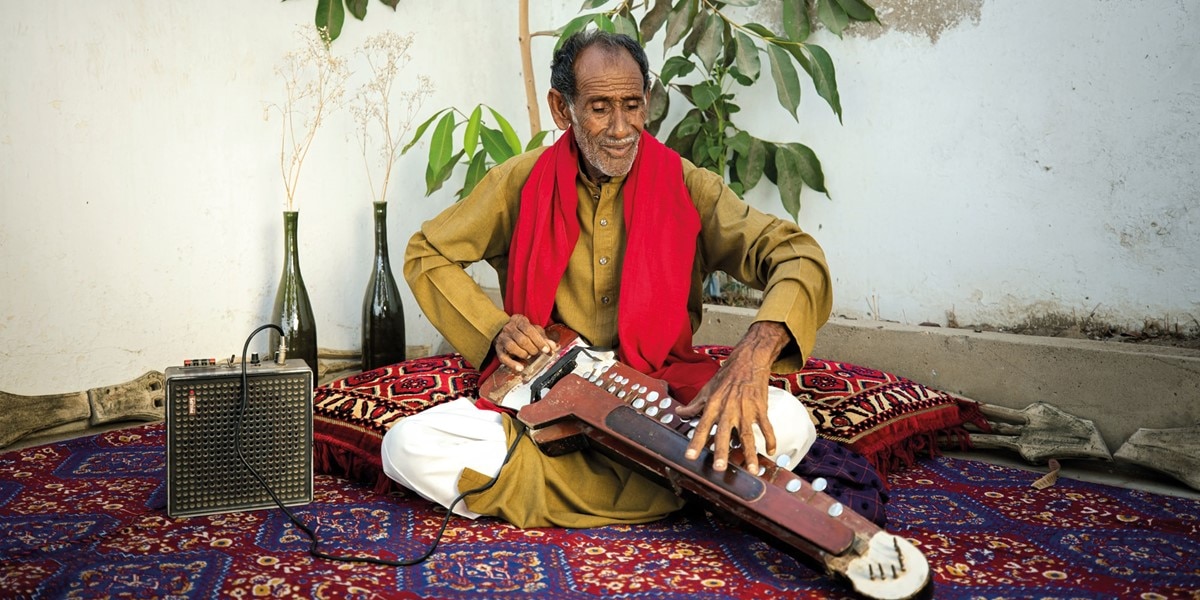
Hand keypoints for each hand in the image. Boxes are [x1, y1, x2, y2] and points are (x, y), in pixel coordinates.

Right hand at [493, 314, 556, 372]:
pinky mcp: (498, 348)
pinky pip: (503, 357)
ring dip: (523, 353)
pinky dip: (512, 364)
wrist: (502, 329)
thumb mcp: (534, 331)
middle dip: (532, 348)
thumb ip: (543, 338)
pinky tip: (520, 368)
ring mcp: (502, 338)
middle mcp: (509, 328)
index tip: (546, 350)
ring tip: (528, 356)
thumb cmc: (522, 331)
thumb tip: (554, 346)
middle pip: (521, 339)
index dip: (539, 341)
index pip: (529, 330)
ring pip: (511, 346)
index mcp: (519, 321)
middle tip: (536, 352)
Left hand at [676, 321, 790, 473]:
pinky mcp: (761, 408)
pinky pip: (766, 426)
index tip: (690, 457)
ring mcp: (746, 410)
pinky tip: (770, 452)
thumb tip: (679, 413)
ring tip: (752, 470)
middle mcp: (729, 409)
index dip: (695, 442)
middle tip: (719, 468)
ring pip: (747, 435)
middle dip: (721, 451)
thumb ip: (694, 405)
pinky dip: (770, 439)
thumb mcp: (707, 389)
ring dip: (750, 453)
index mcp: (714, 406)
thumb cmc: (726, 376)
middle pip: (723, 434)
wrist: (748, 361)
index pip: (702, 427)